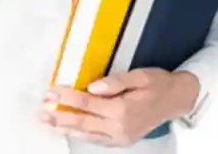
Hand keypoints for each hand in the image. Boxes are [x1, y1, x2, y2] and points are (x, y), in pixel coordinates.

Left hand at [41, 69, 199, 146]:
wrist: (177, 100)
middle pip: (82, 123)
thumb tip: (92, 87)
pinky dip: (80, 136)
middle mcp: (119, 127)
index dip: (67, 97)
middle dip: (59, 116)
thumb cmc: (158, 84)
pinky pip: (96, 141)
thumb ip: (115, 82)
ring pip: (87, 135)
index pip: (87, 103)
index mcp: (123, 110)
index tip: (51, 91)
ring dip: (65, 129)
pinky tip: (69, 131)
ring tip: (47, 123)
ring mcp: (120, 137)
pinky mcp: (122, 141)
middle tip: (41, 111)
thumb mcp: (140, 75)